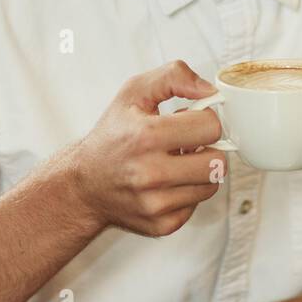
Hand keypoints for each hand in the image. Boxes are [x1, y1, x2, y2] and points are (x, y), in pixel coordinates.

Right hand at [61, 60, 227, 238]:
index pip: (211, 127)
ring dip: (199, 170)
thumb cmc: (111, 136)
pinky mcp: (161, 225)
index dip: (205, 119)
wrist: (84, 184)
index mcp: (146, 136)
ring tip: (176, 161)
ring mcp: (156, 203)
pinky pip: (196, 205)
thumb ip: (174, 76)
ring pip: (211, 184)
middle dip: (207, 148)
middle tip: (187, 143)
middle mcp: (151, 173)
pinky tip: (168, 182)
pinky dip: (187, 192)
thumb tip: (209, 90)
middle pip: (218, 161)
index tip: (191, 120)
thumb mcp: (134, 92)